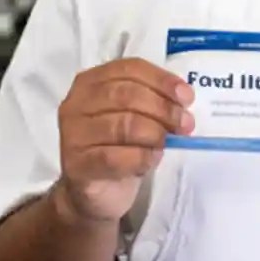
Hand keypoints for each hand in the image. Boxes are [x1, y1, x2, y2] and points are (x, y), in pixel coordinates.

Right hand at [54, 58, 194, 223]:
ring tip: (169, 142)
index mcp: (90, 82)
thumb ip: (154, 101)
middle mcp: (76, 103)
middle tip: (185, 123)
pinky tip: (152, 159)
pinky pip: (115, 157)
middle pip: (126, 95)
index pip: (129, 69)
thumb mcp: (137, 115)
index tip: (186, 97)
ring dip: (155, 133)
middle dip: (162, 108)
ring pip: (123, 125)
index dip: (161, 80)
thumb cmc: (120, 146)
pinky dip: (142, 157)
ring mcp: (73, 134)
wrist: (96, 191)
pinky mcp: (77, 165)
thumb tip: (183, 99)